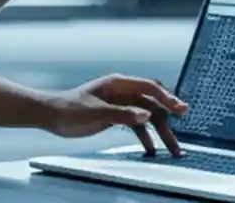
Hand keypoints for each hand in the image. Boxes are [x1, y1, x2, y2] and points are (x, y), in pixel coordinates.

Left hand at [41, 74, 188, 157]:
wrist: (52, 115)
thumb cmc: (69, 108)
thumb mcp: (95, 111)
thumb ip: (120, 113)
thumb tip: (146, 115)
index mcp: (118, 84)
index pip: (148, 87)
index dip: (166, 97)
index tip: (180, 109)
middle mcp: (122, 92)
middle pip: (152, 102)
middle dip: (168, 117)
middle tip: (181, 131)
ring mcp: (121, 104)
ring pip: (147, 116)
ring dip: (160, 132)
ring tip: (172, 150)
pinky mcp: (116, 116)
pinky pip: (137, 126)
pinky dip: (145, 137)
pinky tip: (151, 150)